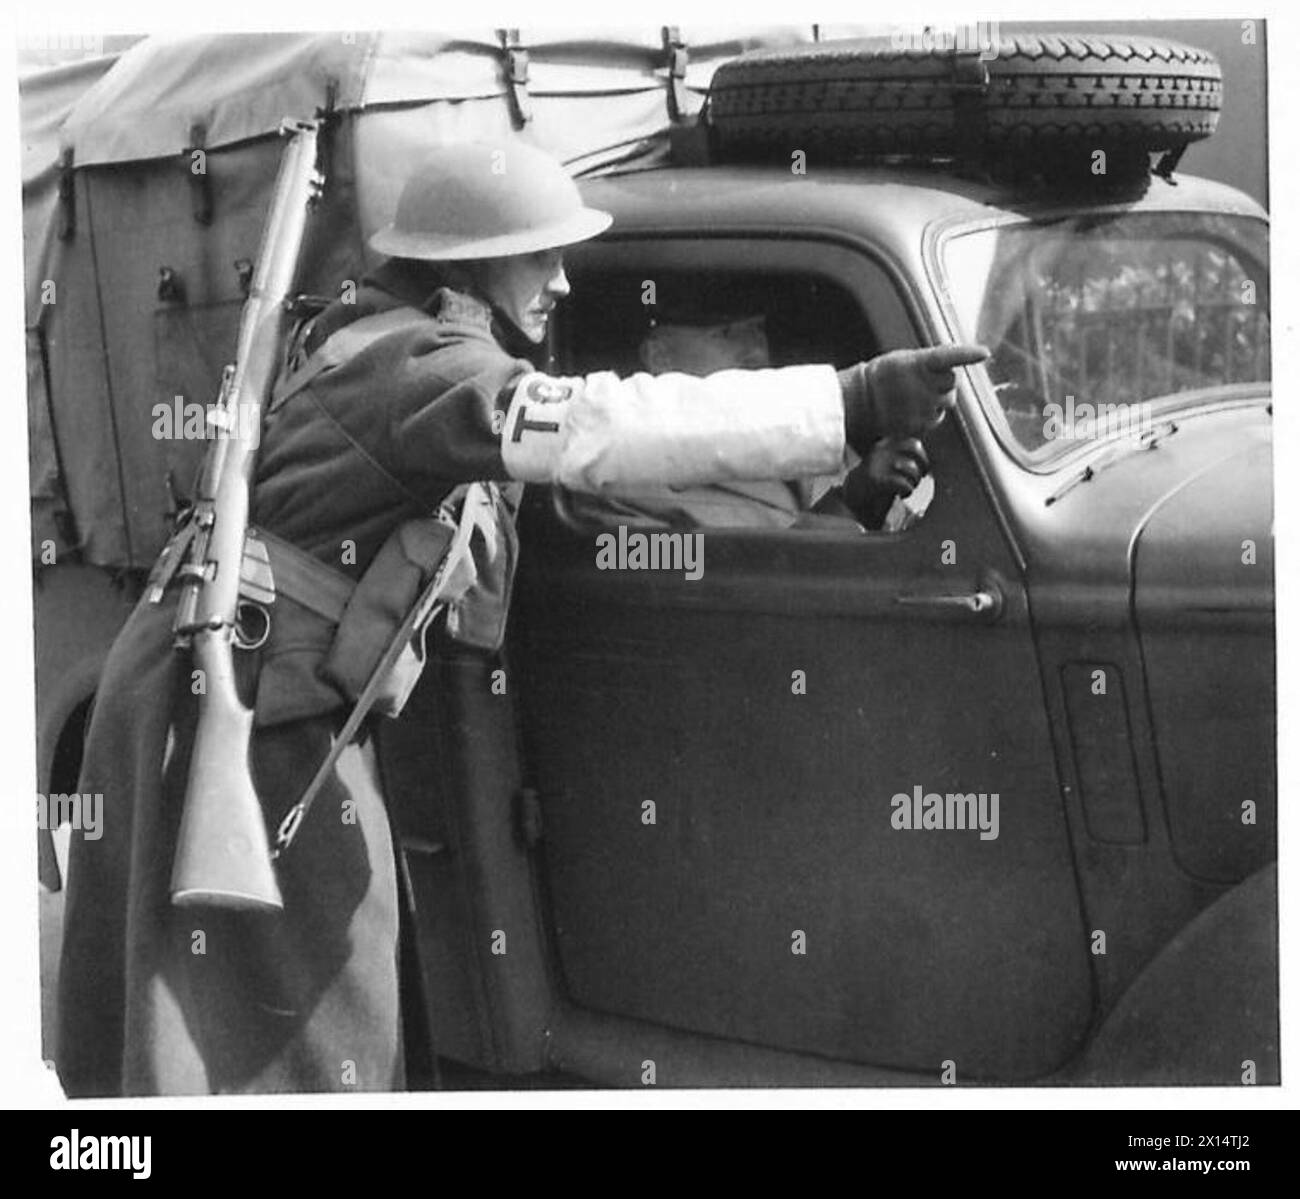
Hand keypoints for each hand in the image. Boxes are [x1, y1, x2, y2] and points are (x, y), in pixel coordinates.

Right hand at [840, 343, 987, 451]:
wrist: (860, 400)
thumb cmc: (883, 376)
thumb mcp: (906, 360)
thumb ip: (930, 362)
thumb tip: (950, 362)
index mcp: (921, 363)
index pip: (950, 356)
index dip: (968, 355)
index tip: (985, 353)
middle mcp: (925, 385)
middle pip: (952, 384)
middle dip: (945, 384)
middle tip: (927, 384)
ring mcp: (923, 406)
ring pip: (946, 403)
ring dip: (938, 401)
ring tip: (917, 399)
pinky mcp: (920, 424)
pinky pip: (935, 419)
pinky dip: (928, 416)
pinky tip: (911, 411)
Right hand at [861, 436, 929, 497]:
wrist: (852, 497)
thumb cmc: (878, 481)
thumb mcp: (890, 463)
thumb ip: (905, 456)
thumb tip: (930, 456)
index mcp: (885, 443)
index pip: (914, 442)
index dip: (923, 457)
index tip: (923, 469)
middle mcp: (881, 449)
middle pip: (914, 447)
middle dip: (923, 463)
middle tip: (919, 477)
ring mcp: (878, 464)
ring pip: (911, 468)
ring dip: (914, 481)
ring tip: (908, 488)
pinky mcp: (876, 480)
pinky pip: (903, 483)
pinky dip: (907, 490)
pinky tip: (902, 495)